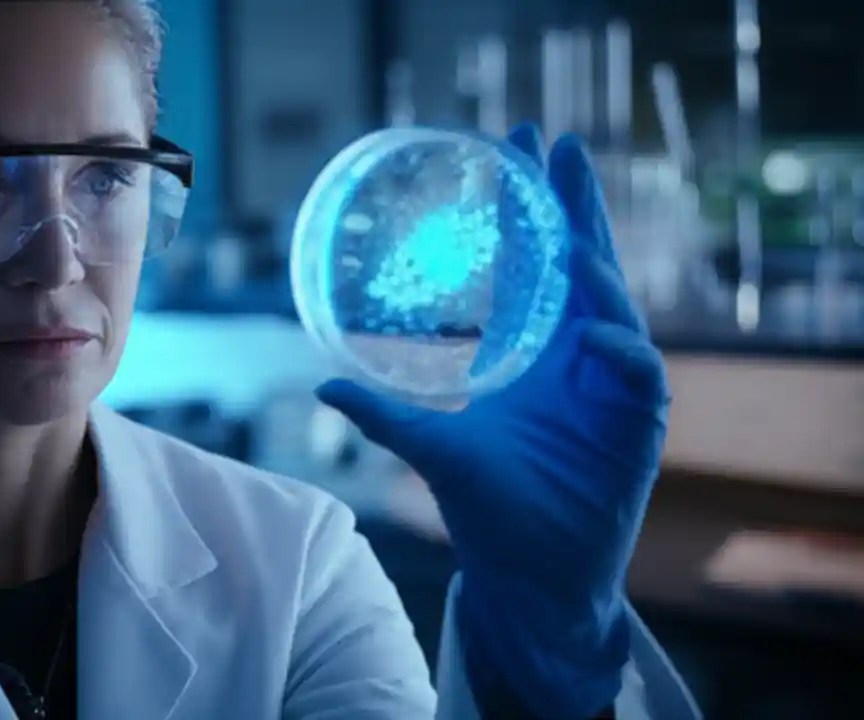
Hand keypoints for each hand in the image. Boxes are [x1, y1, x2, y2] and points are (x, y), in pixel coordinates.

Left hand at [316, 126, 668, 718]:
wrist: (529, 573)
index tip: (517, 149)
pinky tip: (597, 335)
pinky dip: (620, 352)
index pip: (535, 263)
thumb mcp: (432, 449)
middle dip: (574, 206)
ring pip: (614, 309)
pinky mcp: (636, 426)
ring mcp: (610, 387)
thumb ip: (385, 415)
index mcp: (533, 352)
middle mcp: (576, 357)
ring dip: (597, 271)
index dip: (529, 208)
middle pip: (581, 266)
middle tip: (563, 145)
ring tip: (572, 238)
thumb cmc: (487, 509)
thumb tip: (324, 384)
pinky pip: (638, 375)